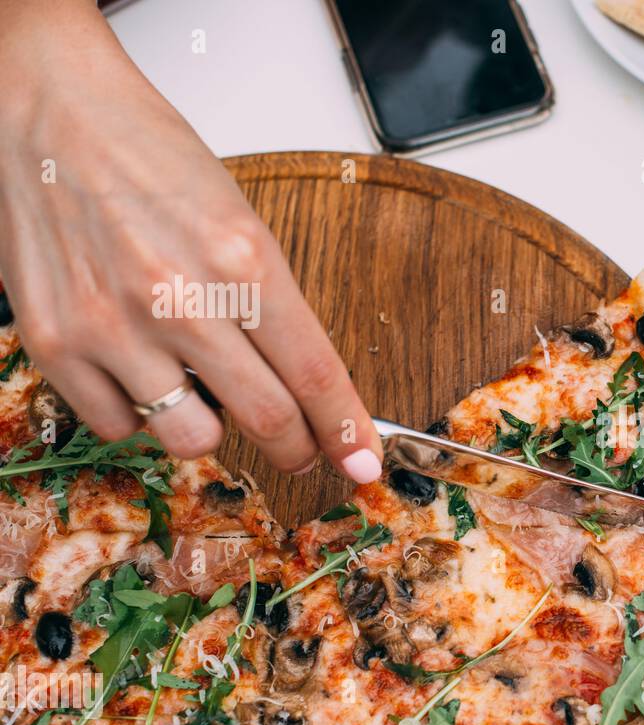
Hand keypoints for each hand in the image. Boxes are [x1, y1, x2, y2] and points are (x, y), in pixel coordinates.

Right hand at [0, 0, 382, 482]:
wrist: (47, 110)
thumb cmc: (147, 156)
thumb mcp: (241, 220)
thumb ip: (274, 304)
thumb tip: (307, 382)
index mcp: (243, 260)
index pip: (317, 374)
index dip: (347, 430)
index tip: (363, 462)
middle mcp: (182, 300)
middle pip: (269, 419)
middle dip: (298, 448)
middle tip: (303, 451)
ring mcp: (114, 326)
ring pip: (193, 439)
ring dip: (213, 431)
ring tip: (207, 395)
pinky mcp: (56, 343)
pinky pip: (118, 426)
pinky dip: (140, 414)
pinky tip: (142, 374)